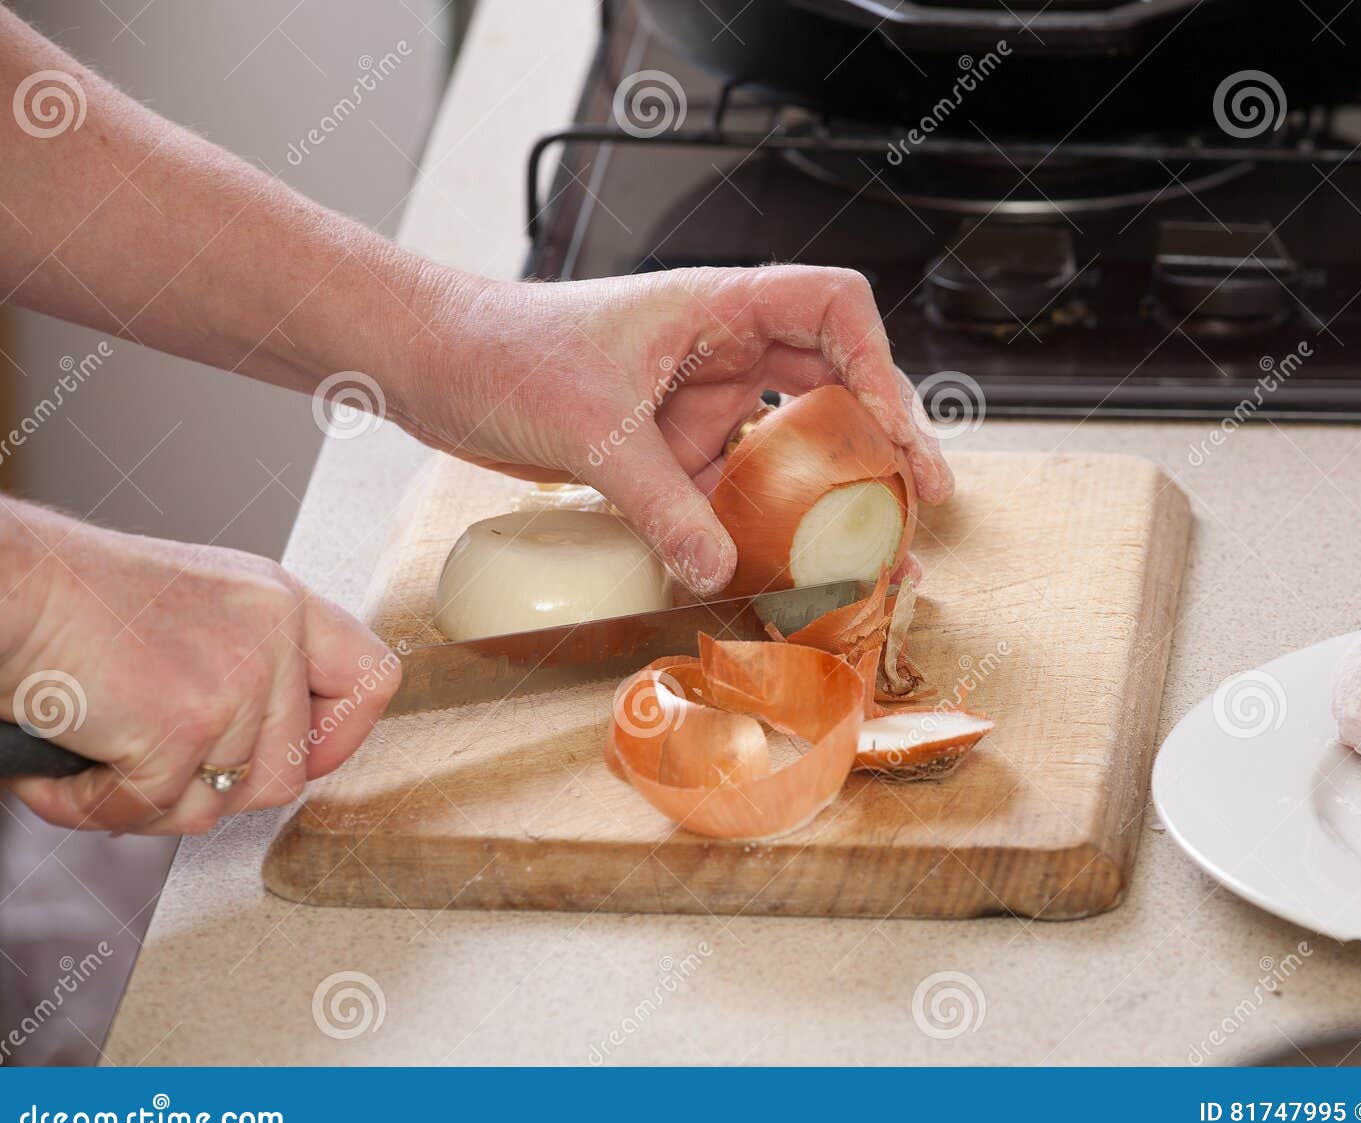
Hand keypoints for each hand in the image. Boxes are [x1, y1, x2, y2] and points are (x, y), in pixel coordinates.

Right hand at [0, 501, 397, 833]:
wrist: (7, 588)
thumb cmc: (76, 600)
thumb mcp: (200, 606)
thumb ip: (252, 662)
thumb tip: (274, 747)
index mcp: (282, 604)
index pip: (371, 680)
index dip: (341, 736)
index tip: (302, 756)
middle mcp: (272, 637)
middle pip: (289, 772)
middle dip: (216, 789)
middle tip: (154, 765)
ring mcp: (234, 683)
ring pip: (222, 804)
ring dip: (152, 802)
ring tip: (100, 756)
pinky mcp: (181, 727)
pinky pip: (152, 810)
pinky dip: (94, 804)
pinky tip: (67, 762)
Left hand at [389, 265, 954, 596]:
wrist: (435, 365)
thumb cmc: (504, 350)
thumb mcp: (593, 428)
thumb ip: (662, 502)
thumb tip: (721, 570)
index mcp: (718, 306)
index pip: (832, 307)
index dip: (879, 364)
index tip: (896, 431)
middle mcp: (721, 349)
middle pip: (834, 382)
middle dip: (882, 438)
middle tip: (917, 499)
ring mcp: (698, 401)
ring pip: (788, 442)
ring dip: (827, 490)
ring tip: (869, 546)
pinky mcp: (668, 447)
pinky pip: (732, 486)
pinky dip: (759, 522)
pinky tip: (781, 566)